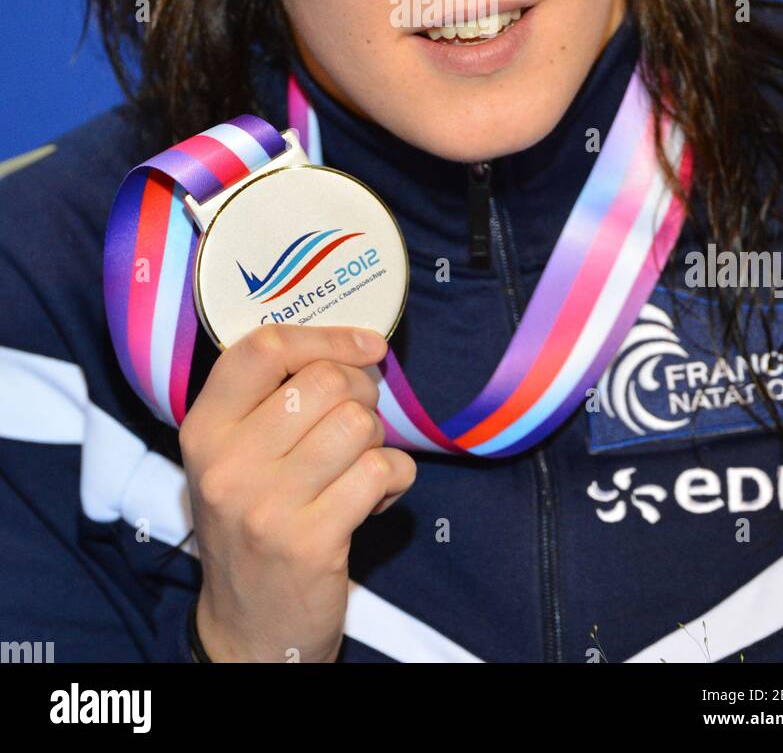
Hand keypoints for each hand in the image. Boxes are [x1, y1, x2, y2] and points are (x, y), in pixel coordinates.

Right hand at [178, 322, 416, 661]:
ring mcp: (266, 506)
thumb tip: (352, 345)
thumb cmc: (254, 525)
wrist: (249, 630)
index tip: (367, 345)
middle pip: (325, 381)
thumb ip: (269, 401)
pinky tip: (373, 498)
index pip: (263, 349)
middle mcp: (226, 464)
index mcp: (203, 430)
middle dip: (362, 393)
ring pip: (358, 423)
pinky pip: (381, 471)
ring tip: (360, 463)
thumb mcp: (233, 459)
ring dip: (376, 439)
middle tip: (359, 421)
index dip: (325, 337)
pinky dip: (394, 477)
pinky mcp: (311, 542)